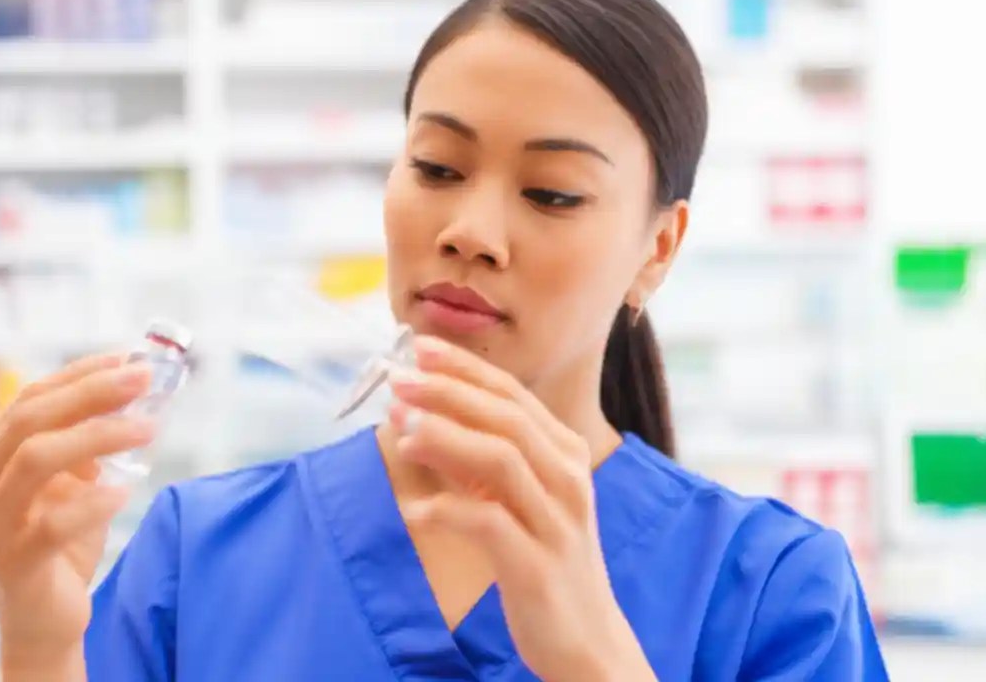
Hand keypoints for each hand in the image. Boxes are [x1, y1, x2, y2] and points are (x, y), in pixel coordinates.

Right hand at [0, 354, 155, 661]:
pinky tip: (124, 492)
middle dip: (91, 393)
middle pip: (28, 421)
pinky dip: (94, 502)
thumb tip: (131, 395)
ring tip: (147, 428)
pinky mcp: (12, 565)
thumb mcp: (72, 484)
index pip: (27, 401)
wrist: (45, 619)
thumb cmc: (60, 544)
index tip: (125, 360)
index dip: (78, 375)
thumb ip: (86, 444)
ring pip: (36, 460)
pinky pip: (53, 522)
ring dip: (99, 436)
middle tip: (142, 379)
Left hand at [388, 336, 655, 681]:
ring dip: (447, 438)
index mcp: (564, 453)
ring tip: (402, 430)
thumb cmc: (542, 557)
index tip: (418, 347)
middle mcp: (566, 478)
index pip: (512, 394)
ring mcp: (556, 522)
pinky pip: (490, 525)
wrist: (586, 639)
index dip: (464, 368)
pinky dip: (449, 510)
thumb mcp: (517, 497)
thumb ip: (477, 458)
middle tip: (398, 380)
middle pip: (506, 418)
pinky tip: (416, 509)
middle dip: (448, 392)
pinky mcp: (537, 565)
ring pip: (502, 460)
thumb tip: (418, 416)